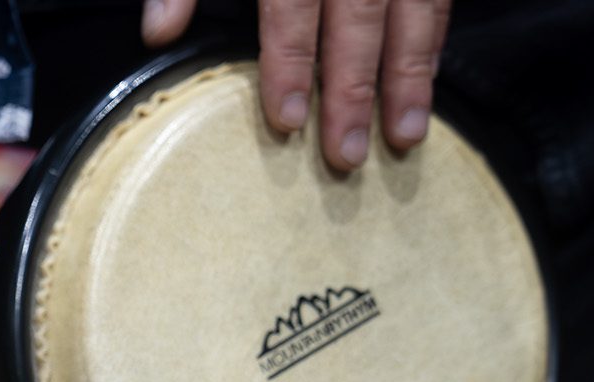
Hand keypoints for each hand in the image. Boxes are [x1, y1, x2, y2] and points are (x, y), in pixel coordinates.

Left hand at [142, 0, 450, 170]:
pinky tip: (430, 77)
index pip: (291, 3)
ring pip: (414, 2)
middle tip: (348, 155)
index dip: (288, 60)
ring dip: (412, 71)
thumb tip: (157, 33)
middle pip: (358, 12)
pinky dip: (435, 34)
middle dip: (355, 87)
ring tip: (406, 134)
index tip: (287, 120)